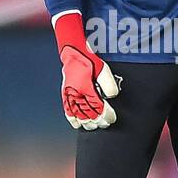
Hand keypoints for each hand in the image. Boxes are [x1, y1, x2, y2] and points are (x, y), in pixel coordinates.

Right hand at [53, 11, 119, 128]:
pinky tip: (77, 124)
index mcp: (86, 87)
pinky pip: (67, 110)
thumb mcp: (103, 69)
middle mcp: (76, 93)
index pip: (98, 107)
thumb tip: (112, 96)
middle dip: (98, 121)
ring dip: (87, 122)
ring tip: (93, 126)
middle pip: (88, 113)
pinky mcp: (65, 94)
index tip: (111, 118)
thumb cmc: (88, 59)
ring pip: (78, 114)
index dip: (106, 115)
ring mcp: (69, 94)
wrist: (73, 51)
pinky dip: (72, 119)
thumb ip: (109, 84)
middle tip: (105, 124)